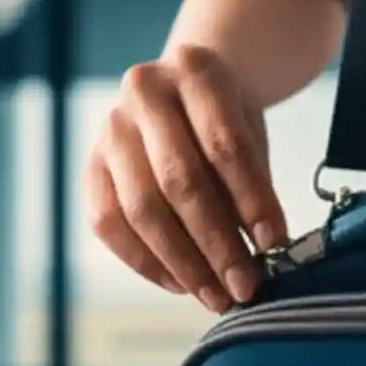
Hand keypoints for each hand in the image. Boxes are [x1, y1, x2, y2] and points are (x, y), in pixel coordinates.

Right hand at [85, 44, 287, 312]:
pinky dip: (144, 261)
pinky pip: (108, 223)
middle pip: (179, 180)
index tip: (274, 244)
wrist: (183, 89)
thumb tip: (261, 251)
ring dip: (182, 262)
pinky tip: (179, 283)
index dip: (251, 199)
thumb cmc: (225, 117)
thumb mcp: (251, 130)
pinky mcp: (91, 165)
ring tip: (216, 295)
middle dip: (216, 243)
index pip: (224, 144)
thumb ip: (253, 182)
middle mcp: (143, 92)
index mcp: (194, 70)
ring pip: (140, 208)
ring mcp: (109, 128)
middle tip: (244, 285)